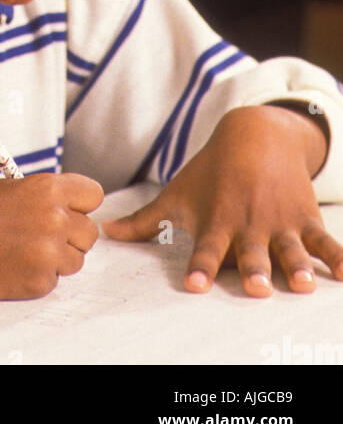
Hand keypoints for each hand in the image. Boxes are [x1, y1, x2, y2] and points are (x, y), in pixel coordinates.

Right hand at [0, 172, 102, 301]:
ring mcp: (48, 253)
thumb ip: (45, 196)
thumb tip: (74, 207)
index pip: (94, 195)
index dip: (80, 205)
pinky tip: (10, 266)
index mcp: (47, 188)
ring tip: (20, 251)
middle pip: (89, 232)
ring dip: (55, 258)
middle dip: (70, 236)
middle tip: (39, 236)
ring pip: (75, 259)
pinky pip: (54, 280)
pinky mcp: (39, 282)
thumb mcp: (10, 189)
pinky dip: (36, 277)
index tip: (68, 211)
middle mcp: (54, 218)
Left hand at [103, 104, 342, 295]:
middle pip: (251, 252)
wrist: (255, 135)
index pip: (207, 250)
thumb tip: (104, 233)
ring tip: (299, 285)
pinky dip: (337, 256)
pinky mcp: (305, 217)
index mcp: (218, 222)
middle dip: (254, 269)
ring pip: (289, 248)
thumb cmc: (210, 173)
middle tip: (256, 288)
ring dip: (295, 266)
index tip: (194, 286)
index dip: (201, 267)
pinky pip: (324, 240)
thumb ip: (145, 221)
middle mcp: (248, 224)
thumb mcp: (178, 195)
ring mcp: (279, 221)